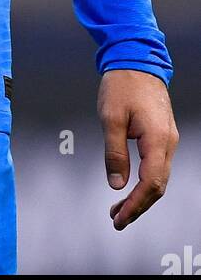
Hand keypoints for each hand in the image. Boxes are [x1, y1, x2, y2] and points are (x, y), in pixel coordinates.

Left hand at [98, 69, 177, 229]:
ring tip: (118, 209)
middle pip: (158, 186)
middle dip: (138, 206)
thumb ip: (114, 152)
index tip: (119, 218)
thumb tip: (116, 184)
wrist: (136, 59)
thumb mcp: (110, 118)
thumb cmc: (122, 85)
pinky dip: (143, 181)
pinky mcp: (161, 135)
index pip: (150, 183)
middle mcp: (168, 143)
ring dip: (140, 196)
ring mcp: (167, 139)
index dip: (136, 204)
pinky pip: (156, 166)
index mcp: (157, 139)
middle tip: (116, 220)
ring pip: (158, 178)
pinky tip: (129, 187)